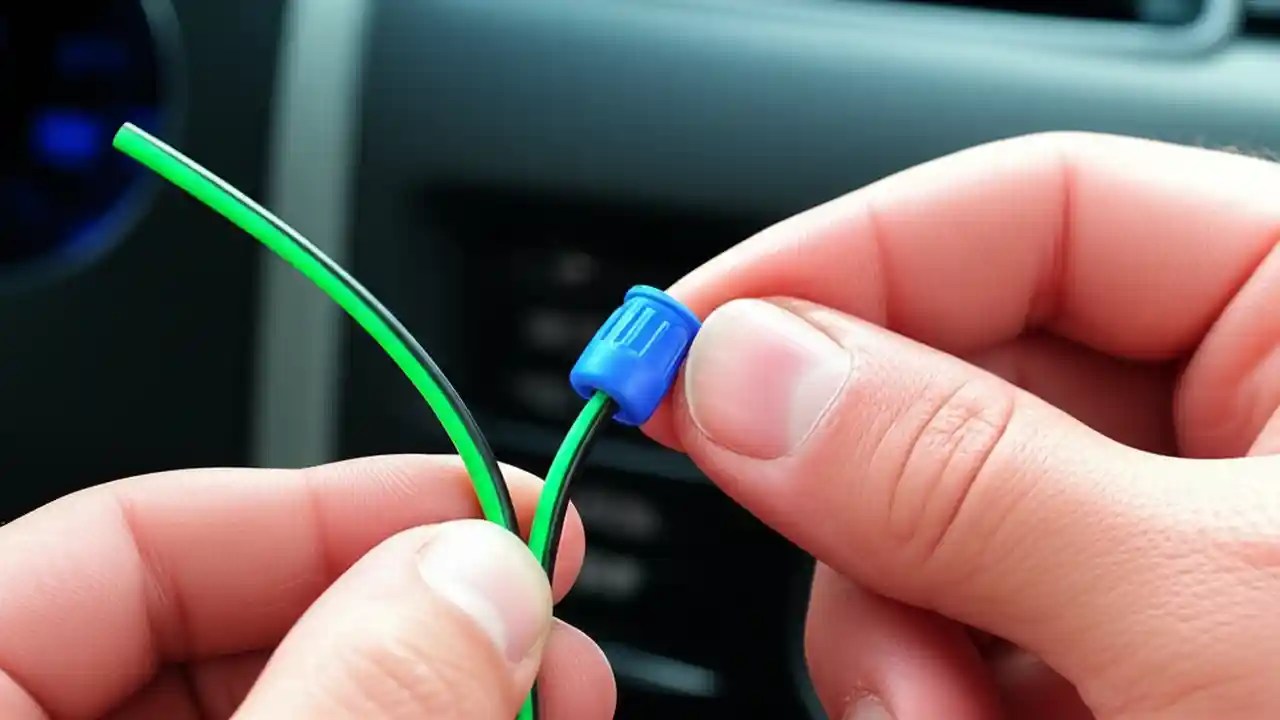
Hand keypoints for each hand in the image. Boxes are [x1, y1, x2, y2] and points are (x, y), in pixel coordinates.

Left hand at [0, 455, 615, 718]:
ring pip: (295, 709)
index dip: (324, 505)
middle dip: (415, 608)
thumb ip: (348, 705)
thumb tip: (473, 574)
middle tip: (548, 616)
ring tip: (559, 697)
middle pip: (226, 633)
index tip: (485, 504)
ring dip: (440, 687)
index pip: (123, 541)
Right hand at [647, 132, 1279, 718]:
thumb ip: (962, 477)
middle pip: (955, 384)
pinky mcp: (1132, 649)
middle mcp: (1238, 417)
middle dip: (866, 508)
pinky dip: (937, 693)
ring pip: (932, 524)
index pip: (1035, 207)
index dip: (844, 257)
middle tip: (823, 575)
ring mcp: (1176, 546)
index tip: (686, 339)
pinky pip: (968, 631)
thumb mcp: (1204, 608)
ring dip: (894, 635)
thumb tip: (742, 372)